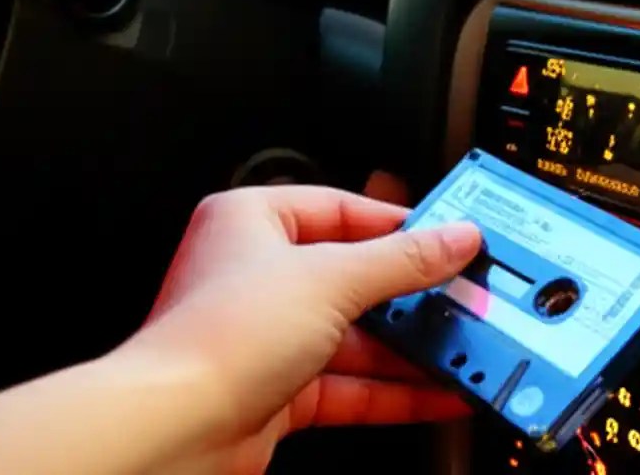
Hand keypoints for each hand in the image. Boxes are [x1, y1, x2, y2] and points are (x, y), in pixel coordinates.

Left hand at [120, 184, 480, 473]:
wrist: (176, 430)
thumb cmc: (216, 339)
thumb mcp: (332, 280)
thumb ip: (403, 260)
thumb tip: (453, 238)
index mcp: (253, 222)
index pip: (343, 210)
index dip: (399, 225)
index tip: (448, 238)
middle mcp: (257, 276)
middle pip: (355, 278)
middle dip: (412, 298)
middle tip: (463, 299)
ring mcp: (268, 337)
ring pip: (356, 338)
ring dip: (410, 350)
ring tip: (462, 351)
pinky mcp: (278, 391)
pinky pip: (351, 385)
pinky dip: (395, 391)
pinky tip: (437, 392)